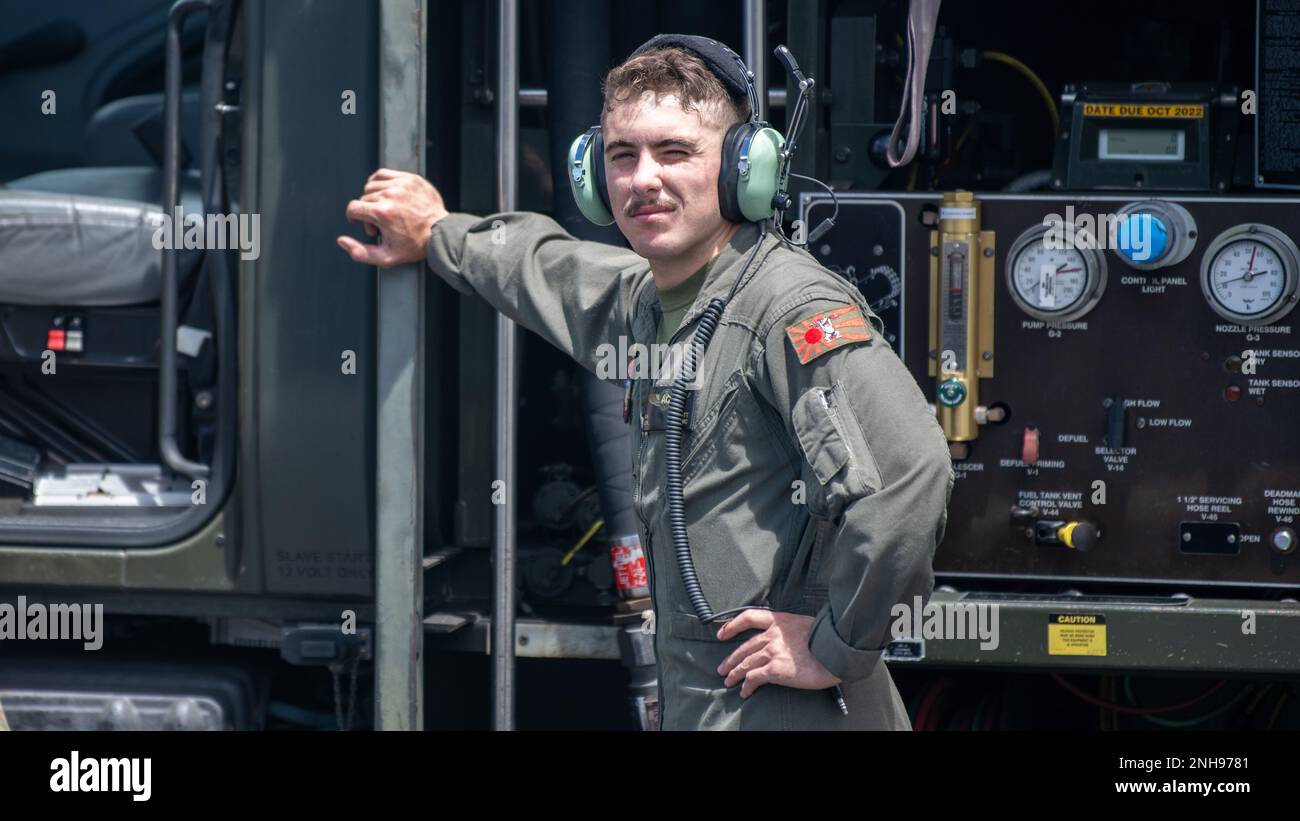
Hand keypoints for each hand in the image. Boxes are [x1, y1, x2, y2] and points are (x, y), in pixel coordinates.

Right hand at [337, 168, 449, 267]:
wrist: (441, 233)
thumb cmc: (416, 245)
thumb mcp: (387, 257)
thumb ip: (360, 252)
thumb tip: (342, 241)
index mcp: (383, 213)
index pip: (353, 207)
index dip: (354, 217)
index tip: (361, 221)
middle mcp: (391, 195)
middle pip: (363, 198)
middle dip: (367, 211)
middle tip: (380, 223)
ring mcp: (401, 185)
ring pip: (372, 185)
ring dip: (374, 197)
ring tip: (385, 208)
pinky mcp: (410, 178)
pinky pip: (384, 174)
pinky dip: (381, 182)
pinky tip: (386, 192)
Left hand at [715, 609, 841, 697]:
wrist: (835, 651)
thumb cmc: (827, 640)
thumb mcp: (806, 625)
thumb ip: (791, 631)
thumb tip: (787, 641)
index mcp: (779, 621)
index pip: (748, 617)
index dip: (732, 625)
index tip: (722, 633)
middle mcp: (772, 635)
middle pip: (744, 647)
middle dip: (731, 660)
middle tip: (723, 668)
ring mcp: (772, 652)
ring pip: (745, 663)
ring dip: (735, 674)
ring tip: (729, 681)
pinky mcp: (774, 670)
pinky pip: (753, 678)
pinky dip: (747, 686)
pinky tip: (745, 692)